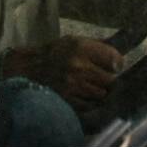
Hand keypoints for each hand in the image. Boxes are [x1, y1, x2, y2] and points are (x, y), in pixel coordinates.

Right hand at [7, 36, 122, 109]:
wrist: (27, 70)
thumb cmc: (53, 54)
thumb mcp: (72, 42)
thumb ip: (96, 47)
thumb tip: (119, 57)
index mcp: (80, 47)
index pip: (114, 59)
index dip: (116, 63)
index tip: (115, 66)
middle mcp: (78, 66)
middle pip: (110, 79)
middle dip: (107, 79)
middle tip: (101, 77)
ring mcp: (73, 85)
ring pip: (101, 94)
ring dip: (99, 91)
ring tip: (90, 86)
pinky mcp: (68, 100)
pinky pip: (90, 105)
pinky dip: (89, 102)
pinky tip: (82, 95)